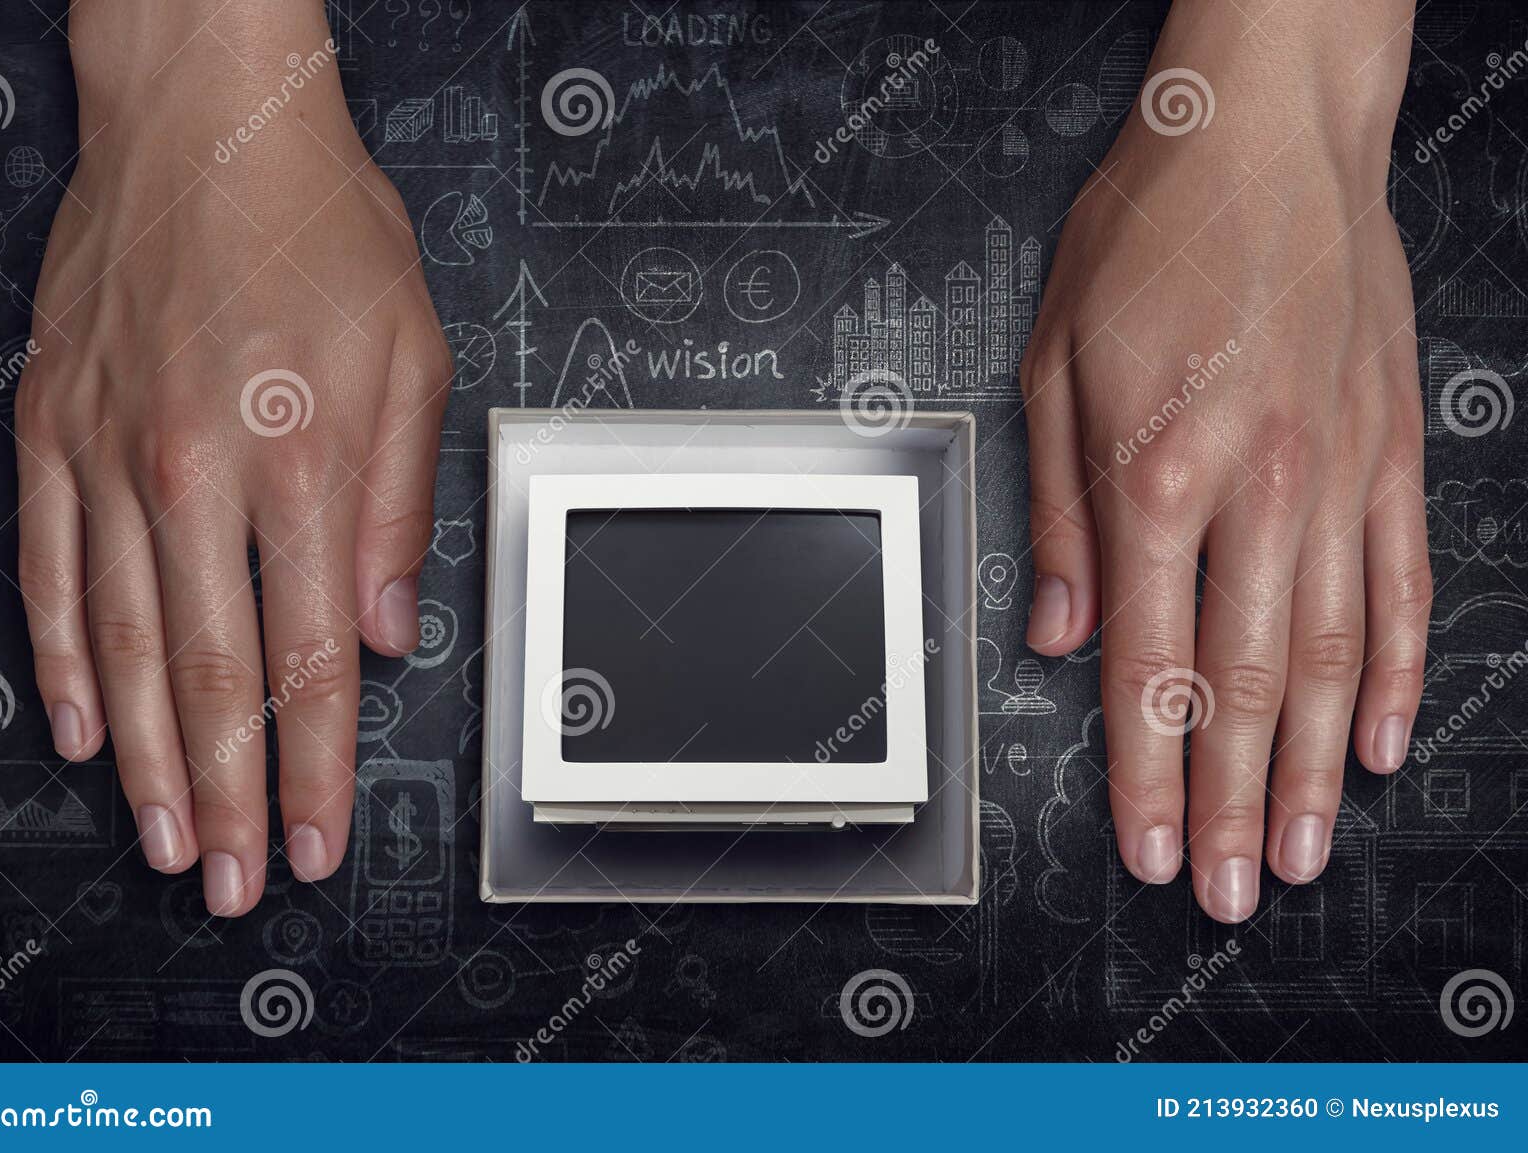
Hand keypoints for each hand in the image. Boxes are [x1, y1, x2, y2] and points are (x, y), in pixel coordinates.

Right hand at [16, 1, 450, 914]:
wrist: (203, 122)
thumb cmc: (318, 227)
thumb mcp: (414, 356)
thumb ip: (403, 508)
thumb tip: (393, 629)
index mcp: (303, 460)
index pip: (314, 659)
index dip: (322, 768)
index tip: (325, 838)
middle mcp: (196, 472)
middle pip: (212, 679)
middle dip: (235, 798)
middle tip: (242, 882)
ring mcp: (109, 456)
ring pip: (121, 648)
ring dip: (149, 763)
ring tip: (171, 842)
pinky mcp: (51, 431)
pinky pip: (46, 574)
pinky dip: (61, 664)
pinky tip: (81, 733)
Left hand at [1019, 0, 1429, 920]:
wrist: (1262, 137)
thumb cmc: (1149, 238)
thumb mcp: (1050, 367)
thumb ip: (1055, 515)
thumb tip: (1055, 633)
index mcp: (1154, 474)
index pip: (1148, 667)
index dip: (1149, 777)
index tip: (1152, 850)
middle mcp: (1254, 487)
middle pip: (1247, 686)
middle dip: (1237, 805)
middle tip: (1236, 892)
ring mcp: (1337, 473)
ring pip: (1331, 656)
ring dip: (1319, 769)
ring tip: (1309, 851)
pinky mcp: (1390, 451)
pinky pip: (1402, 584)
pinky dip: (1398, 672)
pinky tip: (1387, 740)